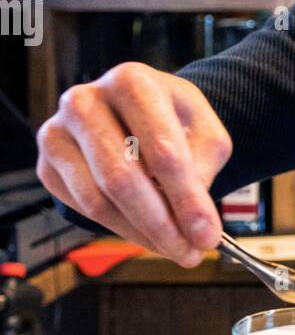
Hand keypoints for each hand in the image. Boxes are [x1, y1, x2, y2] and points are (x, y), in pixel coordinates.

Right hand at [36, 62, 231, 266]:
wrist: (133, 111)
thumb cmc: (169, 120)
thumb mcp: (203, 132)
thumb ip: (203, 170)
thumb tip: (194, 220)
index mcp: (131, 82)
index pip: (161, 150)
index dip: (186, 199)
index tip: (207, 234)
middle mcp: (85, 101)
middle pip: (123, 178)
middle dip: (162, 224)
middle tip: (190, 252)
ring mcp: (59, 133)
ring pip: (99, 200)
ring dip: (141, 234)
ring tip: (174, 247)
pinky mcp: (48, 165)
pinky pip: (83, 209)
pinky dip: (120, 228)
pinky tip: (146, 232)